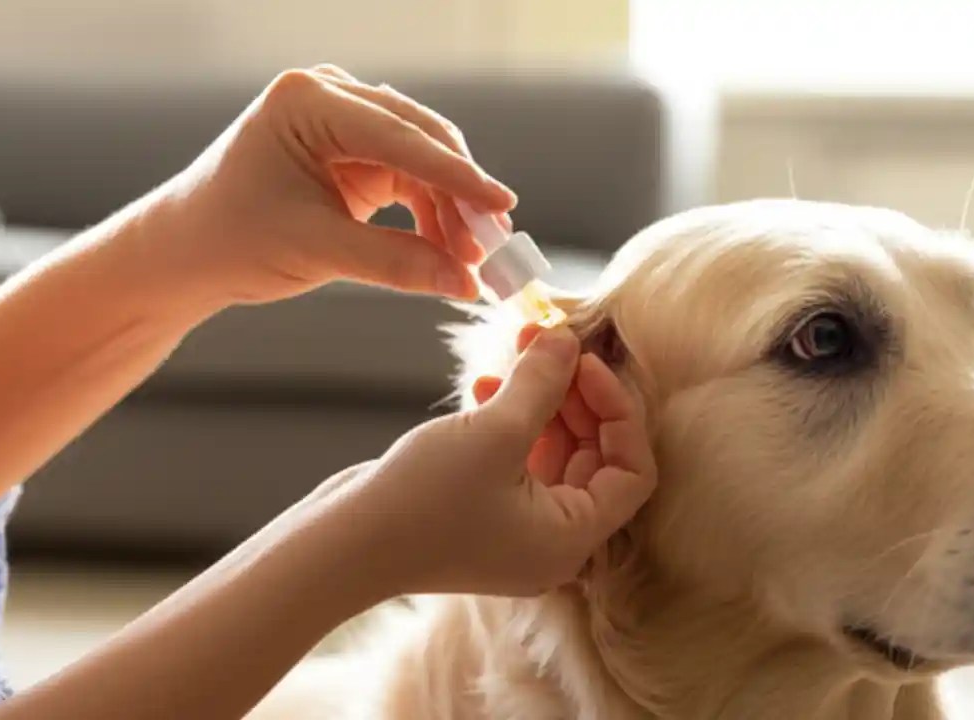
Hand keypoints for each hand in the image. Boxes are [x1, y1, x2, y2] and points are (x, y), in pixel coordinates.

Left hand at [133, 64, 515, 311]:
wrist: (187, 254)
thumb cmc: (232, 241)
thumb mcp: (316, 251)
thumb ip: (394, 263)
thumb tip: (465, 284)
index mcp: (307, 101)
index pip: (399, 136)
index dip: (457, 175)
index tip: (502, 206)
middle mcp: (330, 97)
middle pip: (420, 140)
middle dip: (459, 195)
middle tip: (494, 247)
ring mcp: (344, 121)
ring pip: (422, 160)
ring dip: (450, 209)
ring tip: (472, 261)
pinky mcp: (354, 152)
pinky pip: (409, 178)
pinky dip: (431, 213)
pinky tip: (448, 251)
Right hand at [345, 325, 656, 596]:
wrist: (341, 546)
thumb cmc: (421, 501)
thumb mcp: (494, 431)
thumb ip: (542, 382)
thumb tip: (569, 338)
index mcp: (572, 538)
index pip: (632, 471)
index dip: (619, 411)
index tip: (584, 363)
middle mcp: (553, 541)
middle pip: (595, 458)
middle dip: (576, 395)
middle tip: (549, 342)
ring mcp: (517, 531)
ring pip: (553, 454)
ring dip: (541, 400)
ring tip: (516, 350)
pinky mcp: (483, 515)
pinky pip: (517, 462)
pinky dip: (510, 421)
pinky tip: (481, 385)